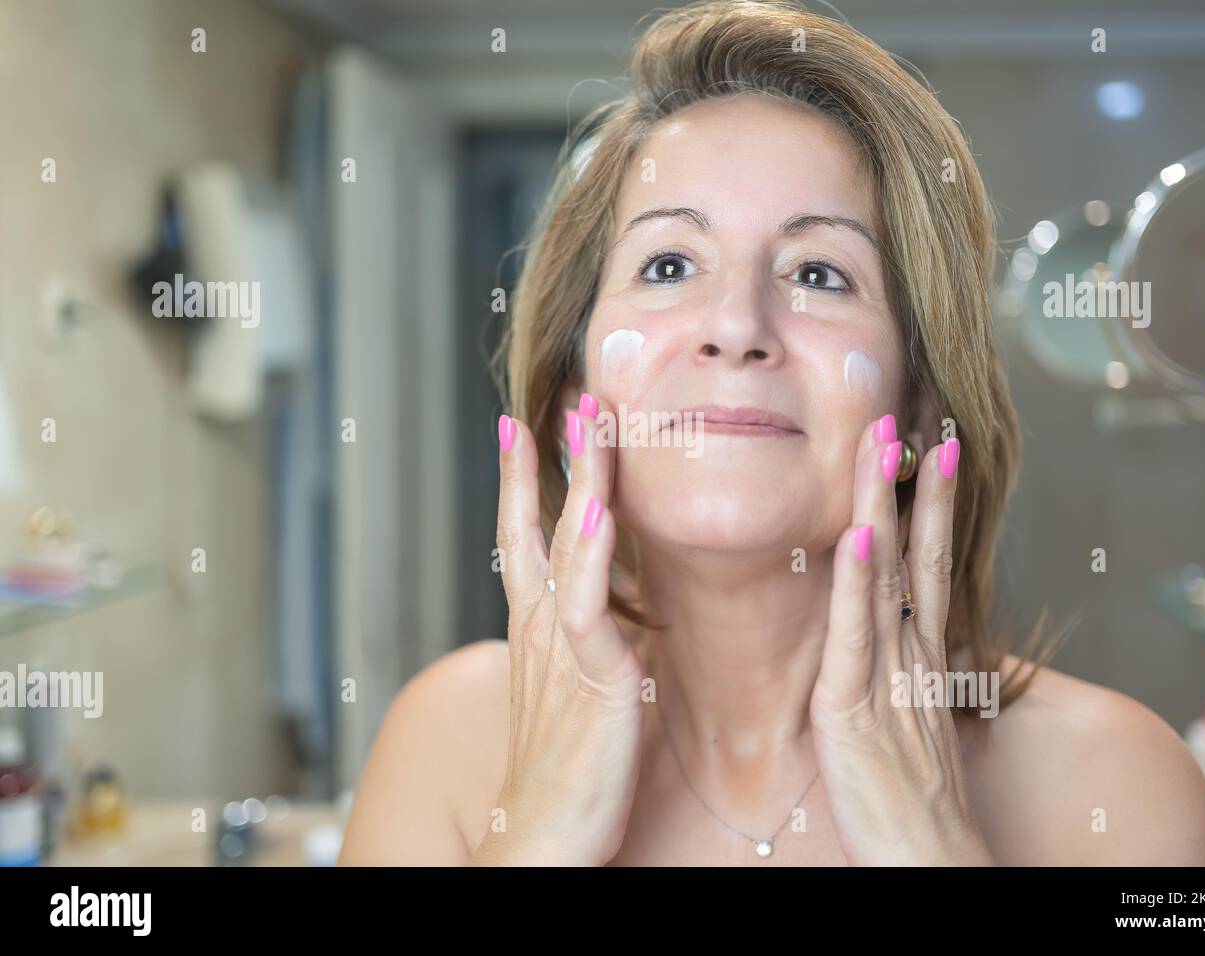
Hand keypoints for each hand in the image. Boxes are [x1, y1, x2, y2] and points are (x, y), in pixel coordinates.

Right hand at [472, 399, 645, 865]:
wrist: (538, 839)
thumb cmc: (565, 778)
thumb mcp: (582, 697)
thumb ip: (596, 653)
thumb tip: (624, 625)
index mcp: (543, 632)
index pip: (531, 539)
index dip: (528, 481)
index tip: (528, 426)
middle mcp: (542, 627)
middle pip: (544, 523)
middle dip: (555, 457)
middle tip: (566, 395)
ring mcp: (558, 647)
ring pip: (565, 544)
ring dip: (576, 477)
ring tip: (584, 416)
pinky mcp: (585, 677)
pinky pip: (587, 602)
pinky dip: (589, 551)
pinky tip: (597, 505)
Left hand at [809, 415, 993, 865]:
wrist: (930, 866)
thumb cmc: (911, 806)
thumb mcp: (905, 729)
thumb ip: (896, 680)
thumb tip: (892, 646)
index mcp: (917, 662)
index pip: (924, 568)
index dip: (929, 509)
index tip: (932, 452)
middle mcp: (909, 658)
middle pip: (917, 555)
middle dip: (918, 486)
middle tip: (921, 420)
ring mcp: (886, 679)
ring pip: (887, 576)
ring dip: (888, 504)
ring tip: (889, 443)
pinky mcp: (853, 710)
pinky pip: (857, 633)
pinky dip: (861, 579)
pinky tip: (864, 531)